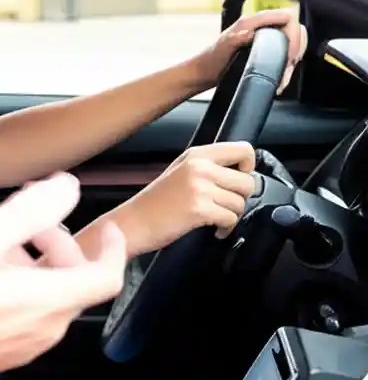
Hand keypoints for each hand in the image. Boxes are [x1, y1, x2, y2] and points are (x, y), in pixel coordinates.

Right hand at [0, 173, 126, 379]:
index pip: (107, 276)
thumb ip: (29, 212)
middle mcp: (48, 328)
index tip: (107, 229)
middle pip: (73, 280)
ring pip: (50, 297)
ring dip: (35, 268)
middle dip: (55, 245)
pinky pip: (31, 316)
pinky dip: (22, 291)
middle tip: (21, 226)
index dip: (113, 248)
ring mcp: (30, 345)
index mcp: (50, 300)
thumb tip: (67, 189)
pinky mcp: (9, 354)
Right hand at [114, 141, 256, 255]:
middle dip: (240, 198)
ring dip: (232, 215)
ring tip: (215, 218)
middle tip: (224, 206)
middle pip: (247, 181)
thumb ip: (208, 168)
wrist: (131, 223)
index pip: (244, 150)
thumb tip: (242, 174)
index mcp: (196, 155)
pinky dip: (225, 228)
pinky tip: (212, 229)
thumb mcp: (180, 172)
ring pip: (241, 203)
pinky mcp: (200, 210)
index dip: (248, 167)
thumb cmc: (154, 203)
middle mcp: (200, 168)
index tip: (238, 180)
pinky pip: (231, 219)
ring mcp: (200, 188)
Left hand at [189, 8, 306, 92]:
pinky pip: (284, 50)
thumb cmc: (209, 61)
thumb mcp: (222, 49)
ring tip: (284, 74)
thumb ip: (235, 38)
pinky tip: (282, 75)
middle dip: (296, 48)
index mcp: (251, 22)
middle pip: (294, 29)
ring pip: (292, 41)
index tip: (290, 55)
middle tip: (288, 66)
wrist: (201, 74)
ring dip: (293, 58)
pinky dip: (287, 63)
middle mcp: (258, 26)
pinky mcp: (263, 48)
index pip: (286, 17)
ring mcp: (262, 37)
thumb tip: (249, 33)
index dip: (293, 35)